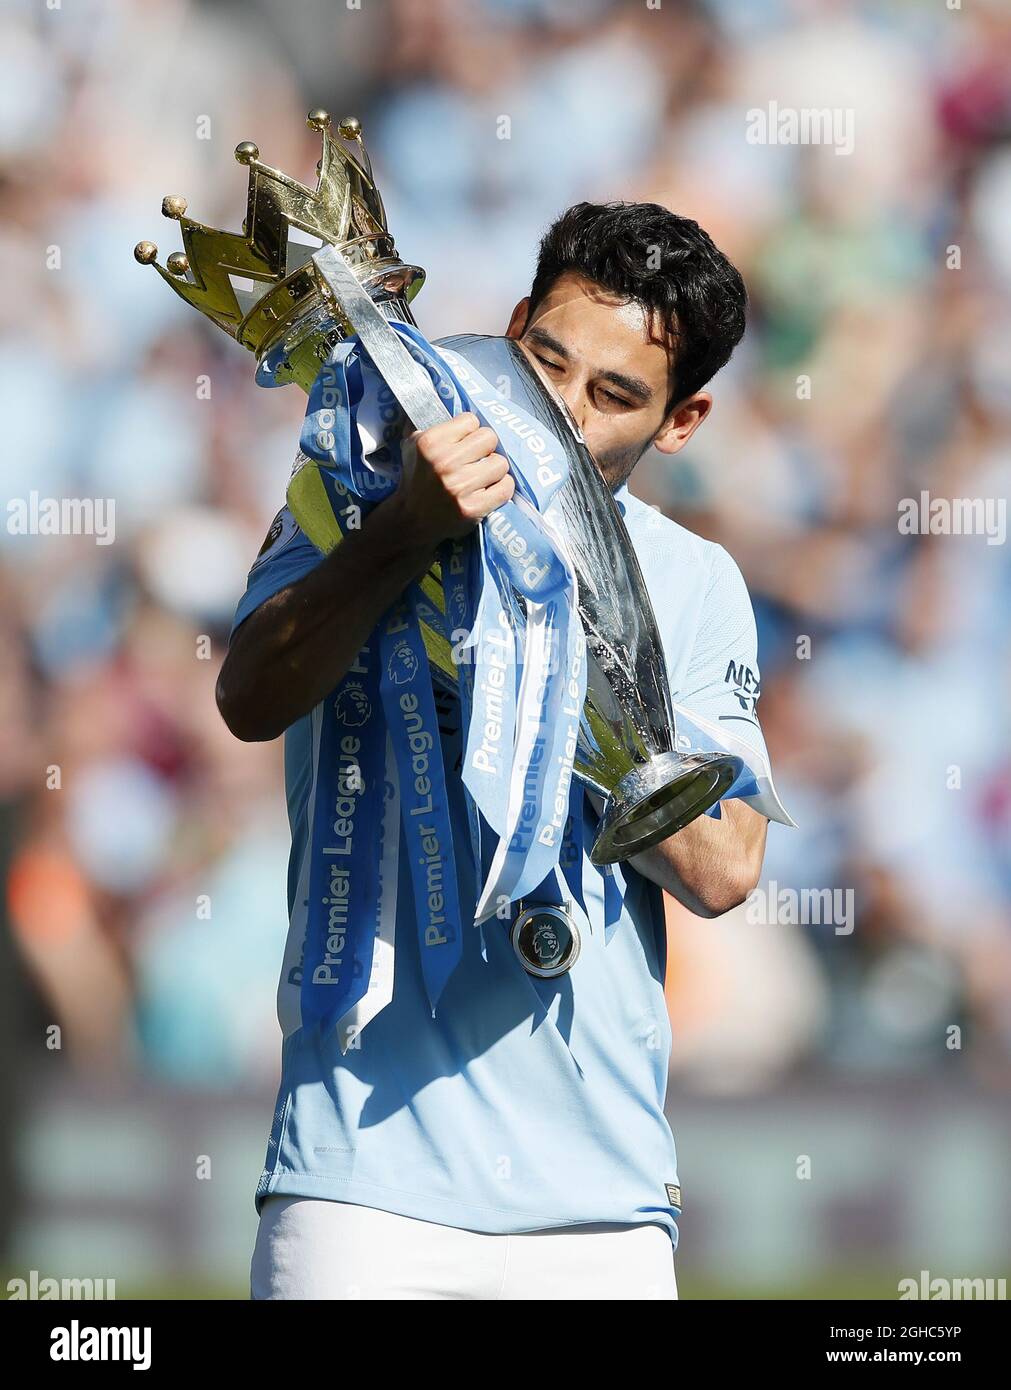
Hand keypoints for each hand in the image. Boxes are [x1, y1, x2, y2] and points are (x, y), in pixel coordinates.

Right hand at [396, 412, 514, 547]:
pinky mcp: (472, 508)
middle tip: (477, 459)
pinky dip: (501, 488)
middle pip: (490, 438)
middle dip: (485, 449)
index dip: (470, 432)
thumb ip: (432, 423)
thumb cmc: (417, 477)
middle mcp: (444, 463)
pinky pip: (506, 488)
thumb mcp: (412, 444)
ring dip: (494, 470)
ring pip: (501, 463)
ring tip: (483, 476)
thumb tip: (450, 396)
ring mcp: (459, 487)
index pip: (471, 420)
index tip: (464, 443)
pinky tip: (490, 489)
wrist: (411, 519)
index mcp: (430, 442)